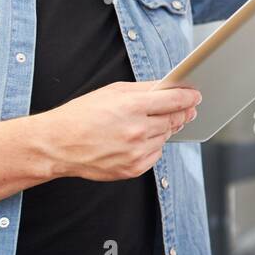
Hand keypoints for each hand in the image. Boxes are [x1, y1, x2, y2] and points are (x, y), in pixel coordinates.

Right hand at [38, 80, 200, 180]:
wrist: (58, 145)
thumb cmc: (82, 115)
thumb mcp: (111, 92)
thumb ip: (144, 89)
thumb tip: (169, 86)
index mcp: (131, 107)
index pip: (173, 101)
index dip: (188, 97)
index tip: (196, 95)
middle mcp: (136, 131)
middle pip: (174, 120)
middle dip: (182, 113)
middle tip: (186, 108)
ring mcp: (136, 152)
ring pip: (165, 137)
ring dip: (164, 129)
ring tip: (148, 123)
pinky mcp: (133, 168)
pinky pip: (155, 154)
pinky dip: (152, 146)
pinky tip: (137, 140)